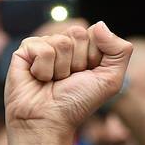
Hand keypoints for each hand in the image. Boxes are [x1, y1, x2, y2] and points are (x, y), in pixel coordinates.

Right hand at [4, 22, 131, 144]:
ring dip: (61, 68)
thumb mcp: (111, 81)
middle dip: (78, 62)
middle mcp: (65, 45)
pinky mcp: (25, 50)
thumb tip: (99, 24)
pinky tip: (39, 78)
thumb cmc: (78, 103)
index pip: (96, 33)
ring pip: (61, 41)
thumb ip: (119, 51)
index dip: (96, 57)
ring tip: (54, 81)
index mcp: (86, 50)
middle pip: (78, 33)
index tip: (89, 75)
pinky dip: (44, 69)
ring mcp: (44, 45)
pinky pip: (42, 48)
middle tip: (69, 79)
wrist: (48, 120)